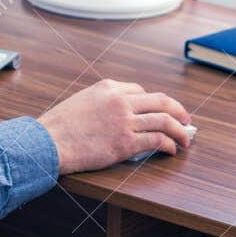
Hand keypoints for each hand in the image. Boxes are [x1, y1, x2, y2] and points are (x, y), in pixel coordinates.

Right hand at [37, 79, 192, 173]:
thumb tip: (120, 112)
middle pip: (161, 100)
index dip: (154, 102)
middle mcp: (120, 100)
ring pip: (165, 120)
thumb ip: (102, 101)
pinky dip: (169, 145)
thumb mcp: (82, 101)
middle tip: (186, 120)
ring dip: (180, 130)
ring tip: (186, 138)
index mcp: (108, 87)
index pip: (141, 90)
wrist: (49, 141)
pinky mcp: (126, 142)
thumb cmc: (59, 125)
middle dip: (178, 110)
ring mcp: (125, 121)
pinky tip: (172, 150)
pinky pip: (157, 140)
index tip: (160, 111)